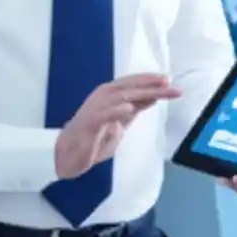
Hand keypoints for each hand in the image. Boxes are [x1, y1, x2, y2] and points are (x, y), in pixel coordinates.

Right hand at [55, 74, 181, 179]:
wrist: (68, 155)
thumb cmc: (95, 137)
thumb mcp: (121, 122)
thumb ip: (135, 109)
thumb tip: (154, 97)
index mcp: (110, 95)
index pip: (132, 84)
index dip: (150, 81)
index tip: (168, 80)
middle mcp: (102, 97)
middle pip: (129, 87)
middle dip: (150, 84)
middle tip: (168, 82)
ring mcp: (95, 109)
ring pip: (120, 97)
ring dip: (140, 93)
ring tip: (157, 92)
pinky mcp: (89, 124)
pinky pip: (103, 115)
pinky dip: (116, 110)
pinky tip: (129, 107)